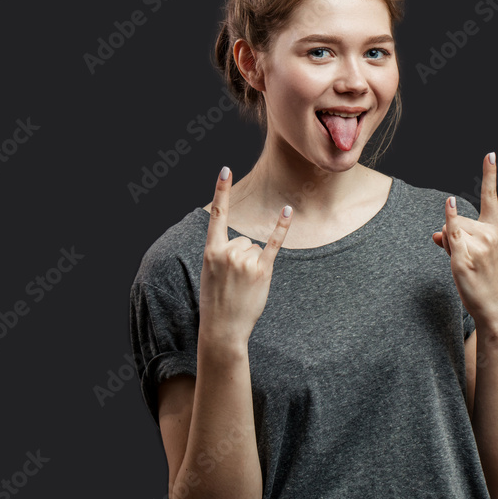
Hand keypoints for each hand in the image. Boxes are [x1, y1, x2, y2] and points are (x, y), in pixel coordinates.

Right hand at [200, 166, 290, 346]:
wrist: (222, 329)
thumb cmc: (216, 302)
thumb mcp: (210, 274)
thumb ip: (223, 254)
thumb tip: (246, 243)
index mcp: (211, 251)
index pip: (217, 215)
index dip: (221, 191)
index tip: (225, 169)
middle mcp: (228, 252)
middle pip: (243, 239)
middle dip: (241, 258)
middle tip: (234, 282)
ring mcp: (246, 261)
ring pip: (255, 248)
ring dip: (253, 265)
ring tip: (243, 285)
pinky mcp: (263, 270)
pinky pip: (274, 243)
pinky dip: (282, 227)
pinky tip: (287, 210)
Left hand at [432, 153, 497, 322]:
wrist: (493, 304)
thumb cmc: (484, 278)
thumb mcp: (474, 253)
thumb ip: (456, 238)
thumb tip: (436, 234)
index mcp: (495, 229)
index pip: (491, 198)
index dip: (489, 175)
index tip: (490, 155)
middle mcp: (490, 234)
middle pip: (458, 219)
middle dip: (454, 235)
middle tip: (468, 257)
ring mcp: (478, 245)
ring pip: (449, 229)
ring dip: (448, 244)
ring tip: (465, 264)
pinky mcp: (465, 257)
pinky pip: (450, 234)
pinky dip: (448, 222)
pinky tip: (448, 211)